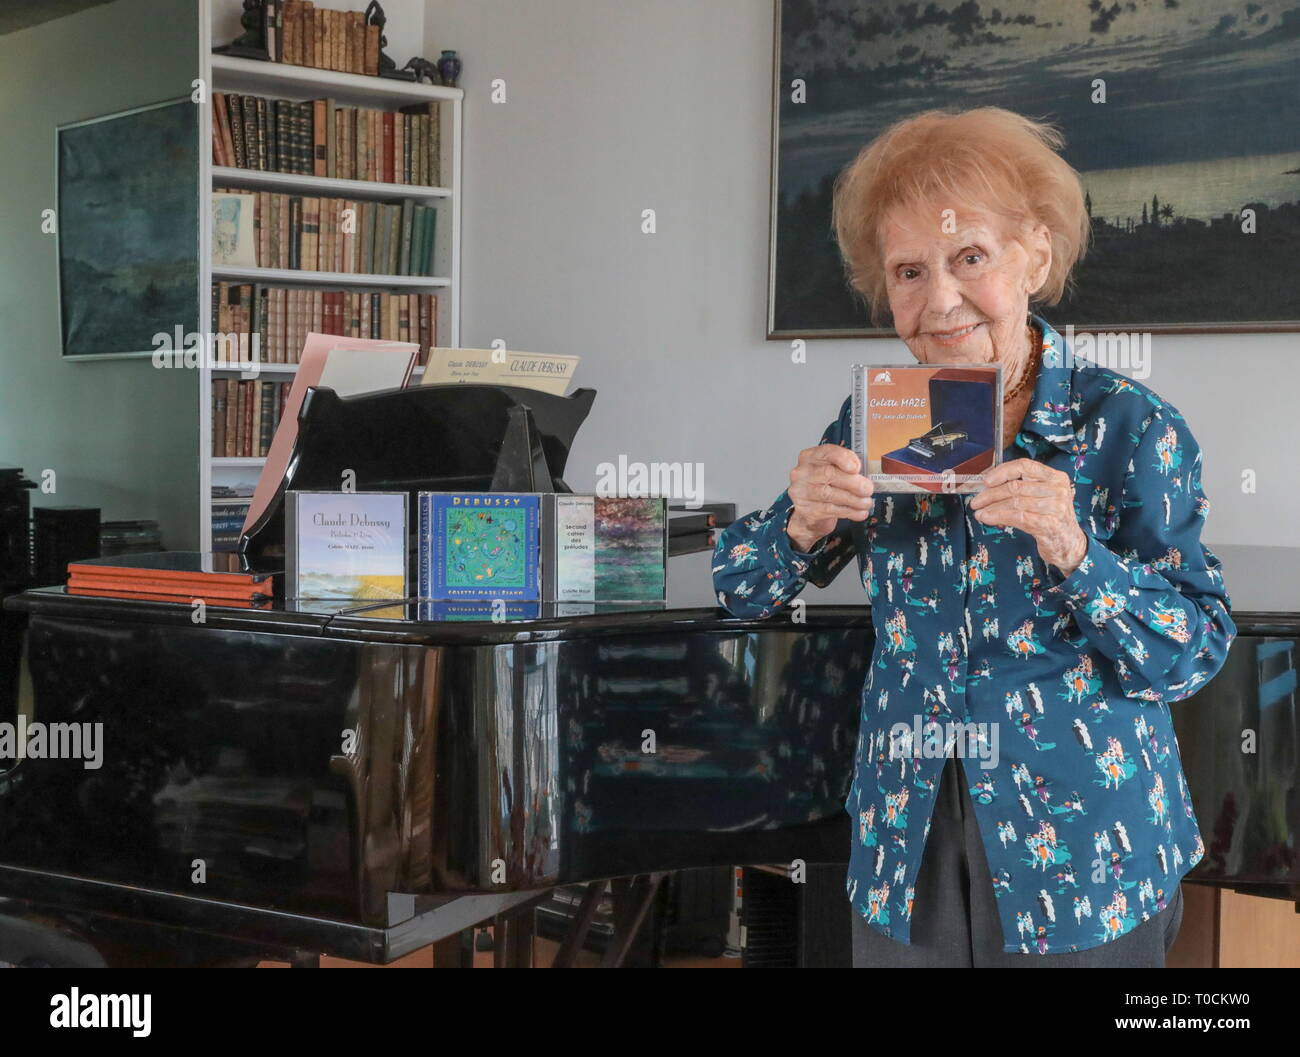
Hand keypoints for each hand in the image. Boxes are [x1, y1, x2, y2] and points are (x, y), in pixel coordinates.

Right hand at [787, 444, 874, 551]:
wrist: (811, 511)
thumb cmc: (825, 486)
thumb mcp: (835, 471)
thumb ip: (846, 467)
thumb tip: (863, 473)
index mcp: (810, 457)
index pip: (826, 452)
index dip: (843, 458)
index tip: (856, 468)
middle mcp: (802, 473)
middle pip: (829, 474)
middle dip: (853, 482)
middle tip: (868, 489)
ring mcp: (801, 491)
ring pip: (830, 494)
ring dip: (854, 500)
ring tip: (866, 502)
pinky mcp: (806, 509)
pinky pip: (830, 510)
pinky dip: (849, 511)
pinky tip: (859, 512)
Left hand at [968, 458, 1087, 575]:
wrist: (1069, 543)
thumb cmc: (1052, 518)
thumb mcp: (1043, 496)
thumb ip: (1022, 487)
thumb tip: (989, 486)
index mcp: (1055, 477)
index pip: (1024, 466)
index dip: (1002, 471)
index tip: (986, 481)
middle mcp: (1057, 490)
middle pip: (1015, 486)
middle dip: (990, 494)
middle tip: (976, 501)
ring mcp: (1055, 507)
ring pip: (1014, 502)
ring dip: (991, 508)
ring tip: (980, 512)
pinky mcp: (1048, 524)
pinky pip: (1017, 517)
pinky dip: (998, 517)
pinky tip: (988, 518)